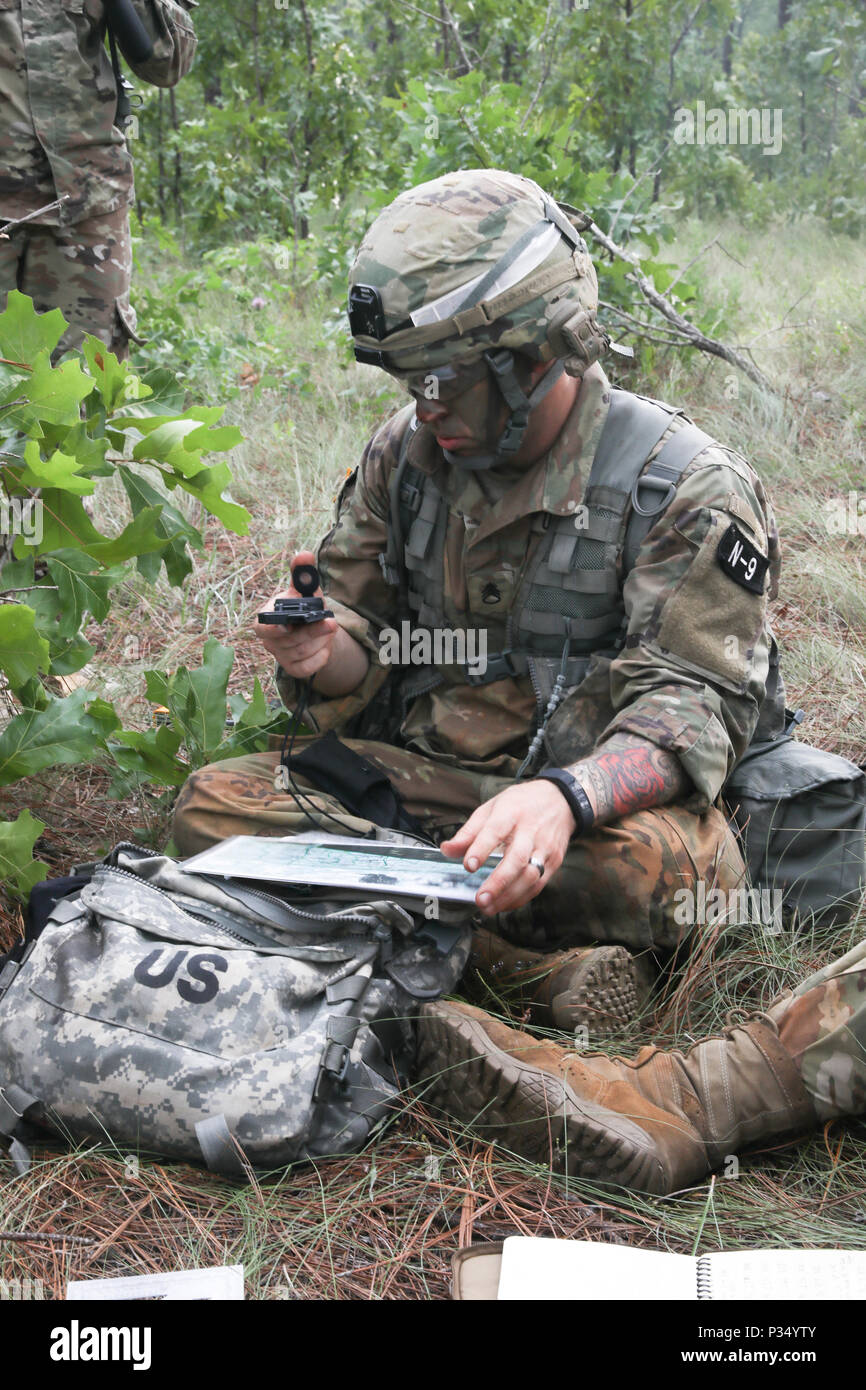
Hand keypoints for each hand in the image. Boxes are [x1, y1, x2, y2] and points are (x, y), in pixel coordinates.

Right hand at [254, 549, 337, 680]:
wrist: (312, 628)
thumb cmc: (303, 605)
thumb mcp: (304, 590)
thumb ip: (302, 573)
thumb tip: (304, 554)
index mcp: (266, 619)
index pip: (262, 627)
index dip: (273, 629)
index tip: (287, 626)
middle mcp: (270, 640)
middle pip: (290, 640)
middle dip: (312, 631)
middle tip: (331, 623)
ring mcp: (281, 656)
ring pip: (302, 652)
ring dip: (320, 640)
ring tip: (330, 629)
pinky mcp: (294, 669)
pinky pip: (308, 667)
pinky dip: (321, 656)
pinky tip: (326, 645)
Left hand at [440, 781, 576, 915]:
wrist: (560, 800)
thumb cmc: (521, 804)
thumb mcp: (492, 807)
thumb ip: (469, 831)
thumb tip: (447, 850)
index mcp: (511, 813)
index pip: (495, 831)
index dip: (481, 849)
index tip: (469, 866)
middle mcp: (531, 831)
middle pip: (516, 859)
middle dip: (498, 882)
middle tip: (480, 899)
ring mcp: (545, 847)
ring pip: (530, 876)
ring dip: (509, 896)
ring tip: (489, 908)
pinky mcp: (554, 860)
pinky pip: (539, 884)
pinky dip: (521, 898)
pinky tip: (504, 904)